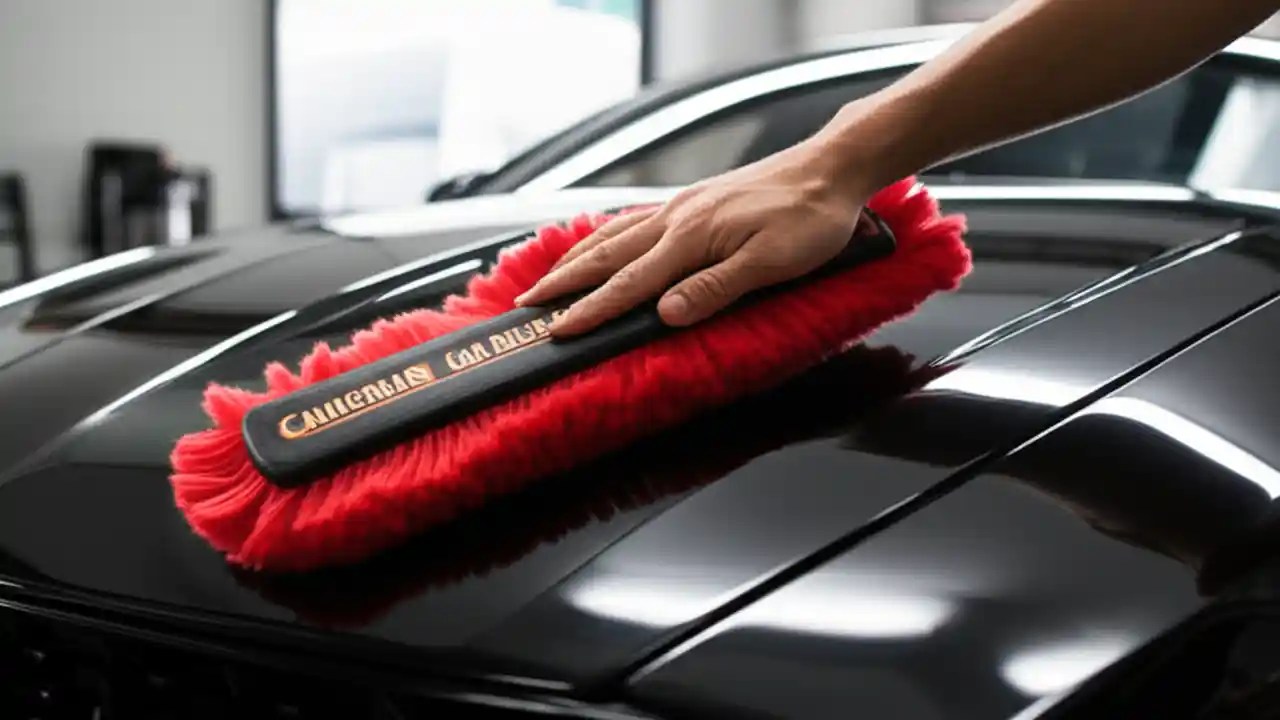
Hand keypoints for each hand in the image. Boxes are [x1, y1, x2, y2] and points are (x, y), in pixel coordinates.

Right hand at [514, 138, 870, 336]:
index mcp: (692, 237)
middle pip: (607, 256)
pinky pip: (635, 221)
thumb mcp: (771, 263)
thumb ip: (715, 288)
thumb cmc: (809, 218)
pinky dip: (606, 236)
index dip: (591, 310)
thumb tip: (664, 313)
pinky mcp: (694, 202)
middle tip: (528, 305)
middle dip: (563, 284)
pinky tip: (601, 243)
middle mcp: (677, 218)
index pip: (629, 283)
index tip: (557, 330)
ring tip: (549, 279)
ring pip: (615, 236)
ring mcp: (683, 207)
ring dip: (577, 260)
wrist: (831, 168)